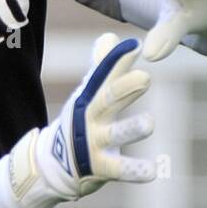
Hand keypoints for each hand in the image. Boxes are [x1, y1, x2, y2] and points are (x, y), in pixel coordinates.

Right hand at [8, 34, 154, 207]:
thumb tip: (110, 36)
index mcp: (91, 97)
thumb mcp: (89, 94)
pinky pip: (119, 170)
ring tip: (149, 124)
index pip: (104, 75)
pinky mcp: (101, 168)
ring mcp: (94, 143)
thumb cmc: (81, 123)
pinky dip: (135, 171)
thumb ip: (103, 67)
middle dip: (125, 89)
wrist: (54, 163)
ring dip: (130, 129)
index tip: (134, 46)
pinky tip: (153, 171)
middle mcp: (91, 117)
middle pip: (107, 101)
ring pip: (114, 135)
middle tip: (146, 78)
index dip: (117, 61)